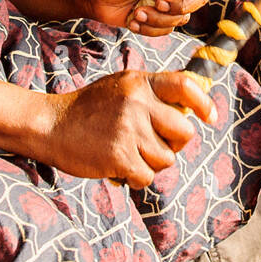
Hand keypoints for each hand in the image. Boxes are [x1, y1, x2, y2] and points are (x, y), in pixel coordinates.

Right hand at [41, 70, 214, 188]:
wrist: (50, 125)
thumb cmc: (88, 110)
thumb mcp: (120, 88)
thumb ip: (151, 94)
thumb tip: (190, 108)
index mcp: (139, 82)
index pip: (185, 85)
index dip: (204, 103)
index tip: (211, 117)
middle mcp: (138, 102)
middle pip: (184, 132)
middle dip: (174, 145)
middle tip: (151, 146)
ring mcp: (129, 129)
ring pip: (167, 159)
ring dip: (150, 164)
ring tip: (127, 154)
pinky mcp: (120, 155)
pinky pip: (147, 177)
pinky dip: (135, 178)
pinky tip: (118, 168)